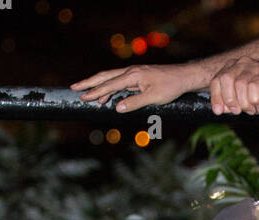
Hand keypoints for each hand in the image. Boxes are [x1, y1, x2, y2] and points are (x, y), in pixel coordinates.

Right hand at [70, 62, 196, 112]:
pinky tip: (106, 98)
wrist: (183, 77)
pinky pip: (119, 82)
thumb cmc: (170, 87)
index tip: (82, 97)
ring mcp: (134, 74)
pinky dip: (110, 89)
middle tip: (74, 87)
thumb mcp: (153, 98)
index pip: (109, 85)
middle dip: (89, 83)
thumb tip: (117, 108)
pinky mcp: (138, 77)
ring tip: (87, 95)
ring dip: (98, 86)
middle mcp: (131, 72)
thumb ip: (134, 103)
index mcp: (133, 76)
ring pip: (111, 79)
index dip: (95, 92)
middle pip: (105, 76)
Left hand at [210, 58, 258, 114]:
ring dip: (244, 103)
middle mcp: (242, 63)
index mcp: (233, 68)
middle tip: (237, 110)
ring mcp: (254, 67)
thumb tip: (220, 108)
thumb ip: (230, 105)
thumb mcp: (243, 104)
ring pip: (239, 85)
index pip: (216, 80)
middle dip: (229, 99)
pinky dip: (254, 101)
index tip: (219, 111)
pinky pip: (253, 87)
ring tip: (253, 107)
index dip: (216, 97)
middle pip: (225, 79)